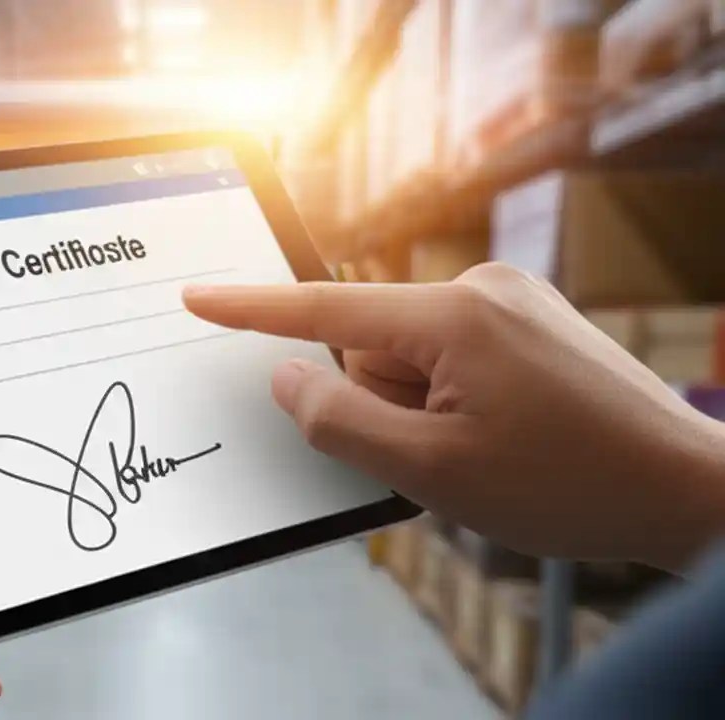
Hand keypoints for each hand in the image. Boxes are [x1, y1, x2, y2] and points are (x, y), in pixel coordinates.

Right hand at [184, 263, 724, 570]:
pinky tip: (505, 435)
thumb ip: (338, 420)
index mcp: (452, 317)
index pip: (324, 309)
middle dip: (385, 404)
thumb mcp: (430, 469)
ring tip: (490, 450)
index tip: (199, 295)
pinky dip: (453, 398)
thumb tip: (286, 377)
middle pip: (373, 348)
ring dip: (423, 408)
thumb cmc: (566, 485)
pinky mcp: (531, 320)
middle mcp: (482, 289)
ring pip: (412, 357)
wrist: (684, 491)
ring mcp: (512, 300)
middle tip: (446, 457)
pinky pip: (451, 355)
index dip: (251, 310)